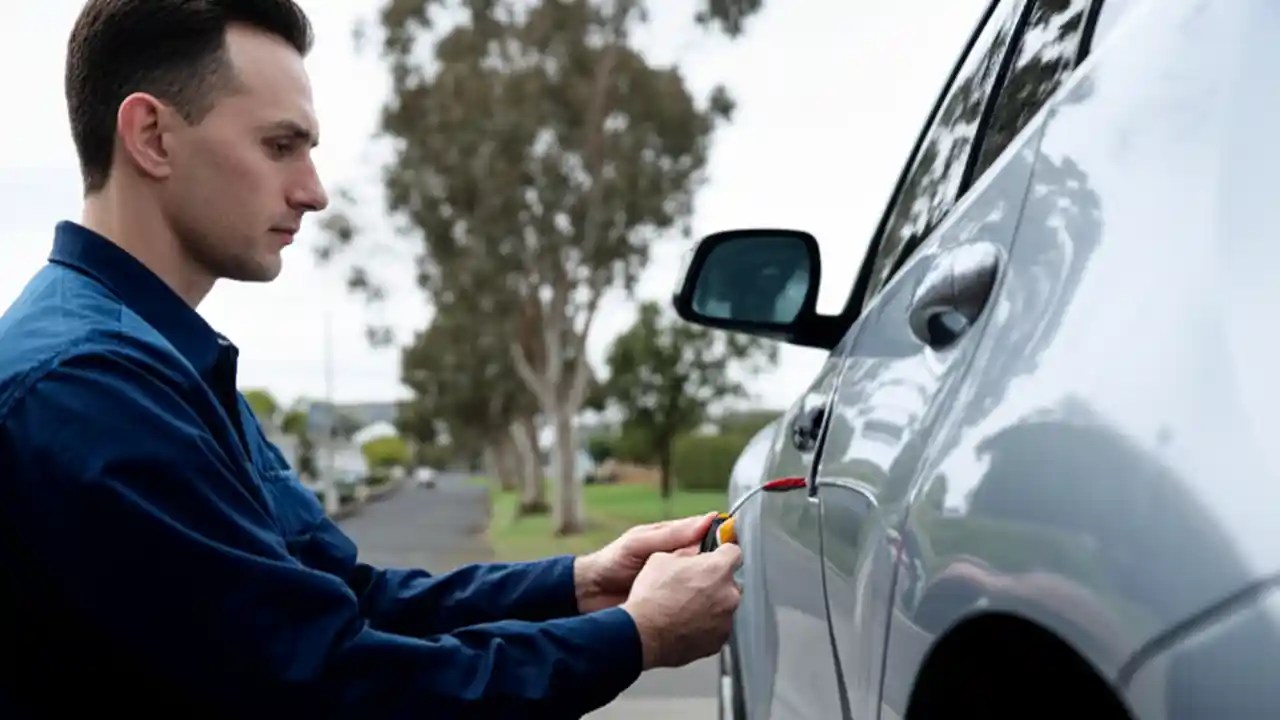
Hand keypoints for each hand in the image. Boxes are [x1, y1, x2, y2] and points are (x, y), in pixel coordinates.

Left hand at [574, 512, 718, 612]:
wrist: (589, 595)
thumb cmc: (610, 562)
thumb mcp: (639, 543)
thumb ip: (670, 534)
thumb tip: (706, 520)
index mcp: (671, 540)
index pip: (704, 534)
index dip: (721, 537)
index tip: (736, 541)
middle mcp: (677, 561)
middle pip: (708, 562)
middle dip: (719, 567)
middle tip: (729, 573)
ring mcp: (675, 584)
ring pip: (702, 584)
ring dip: (710, 588)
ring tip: (721, 593)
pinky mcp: (671, 604)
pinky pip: (691, 603)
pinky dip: (699, 605)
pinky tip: (706, 611)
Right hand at [621, 543, 742, 669]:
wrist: (644, 636)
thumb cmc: (652, 599)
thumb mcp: (661, 560)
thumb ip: (685, 553)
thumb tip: (691, 552)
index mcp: (718, 569)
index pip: (733, 552)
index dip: (721, 553)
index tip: (714, 556)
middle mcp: (728, 594)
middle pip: (730, 582)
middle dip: (714, 582)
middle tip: (691, 586)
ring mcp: (726, 620)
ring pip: (723, 607)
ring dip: (710, 605)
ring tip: (683, 609)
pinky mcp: (719, 641)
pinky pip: (717, 628)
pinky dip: (706, 626)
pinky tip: (685, 624)